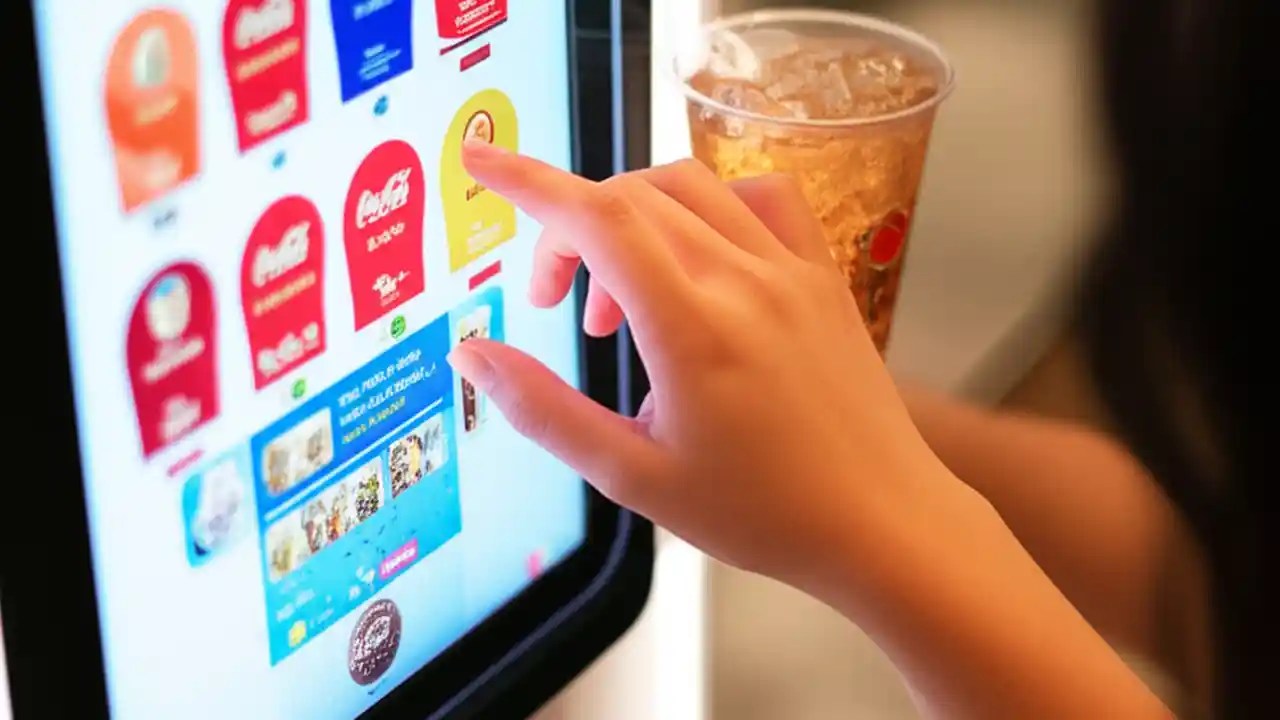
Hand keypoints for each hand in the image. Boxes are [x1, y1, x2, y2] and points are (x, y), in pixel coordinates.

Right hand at [449, 142, 948, 586]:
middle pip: (631, 199)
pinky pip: (763, 198)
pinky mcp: (822, 277)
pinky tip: (700, 256)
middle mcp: (744, 282)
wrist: (881, 523)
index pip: (596, 219)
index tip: (482, 163)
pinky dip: (711, 205)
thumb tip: (474, 357)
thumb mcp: (634, 477)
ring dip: (632, 219)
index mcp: (692, 329)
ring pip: (690, 189)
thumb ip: (546, 411)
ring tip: (623, 302)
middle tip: (557, 301)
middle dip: (571, 231)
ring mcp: (790, 271)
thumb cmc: (765, 513)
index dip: (528, 183)